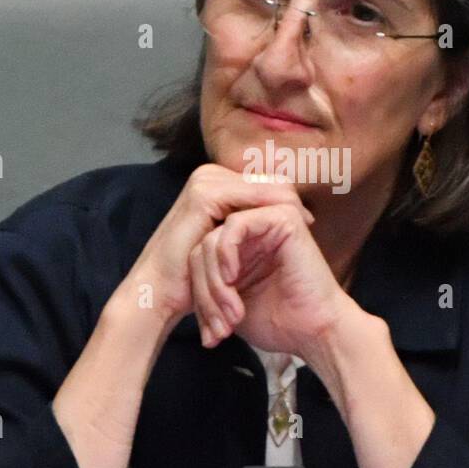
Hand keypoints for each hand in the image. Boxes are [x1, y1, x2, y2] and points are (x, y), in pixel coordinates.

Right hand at [120, 165, 313, 328]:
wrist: (157, 292)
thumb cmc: (190, 275)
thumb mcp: (225, 245)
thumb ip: (244, 227)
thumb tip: (282, 219)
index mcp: (213, 183)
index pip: (263, 181)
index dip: (288, 199)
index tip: (308, 220)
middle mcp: (208, 175)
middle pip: (268, 178)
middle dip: (292, 200)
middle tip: (310, 222)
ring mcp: (205, 182)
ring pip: (266, 184)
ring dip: (288, 204)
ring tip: (306, 224)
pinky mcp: (205, 195)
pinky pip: (254, 196)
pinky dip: (274, 208)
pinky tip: (289, 224)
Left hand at [189, 201, 352, 359]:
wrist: (314, 333)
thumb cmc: (277, 323)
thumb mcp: (228, 305)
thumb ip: (207, 285)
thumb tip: (168, 286)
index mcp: (243, 247)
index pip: (200, 256)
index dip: (199, 293)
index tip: (210, 333)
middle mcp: (254, 230)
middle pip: (202, 245)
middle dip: (204, 291)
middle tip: (218, 328)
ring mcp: (268, 219)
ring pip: (214, 237)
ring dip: (215, 281)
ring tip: (231, 313)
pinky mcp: (282, 216)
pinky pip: (235, 224)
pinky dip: (226, 252)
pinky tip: (233, 279)